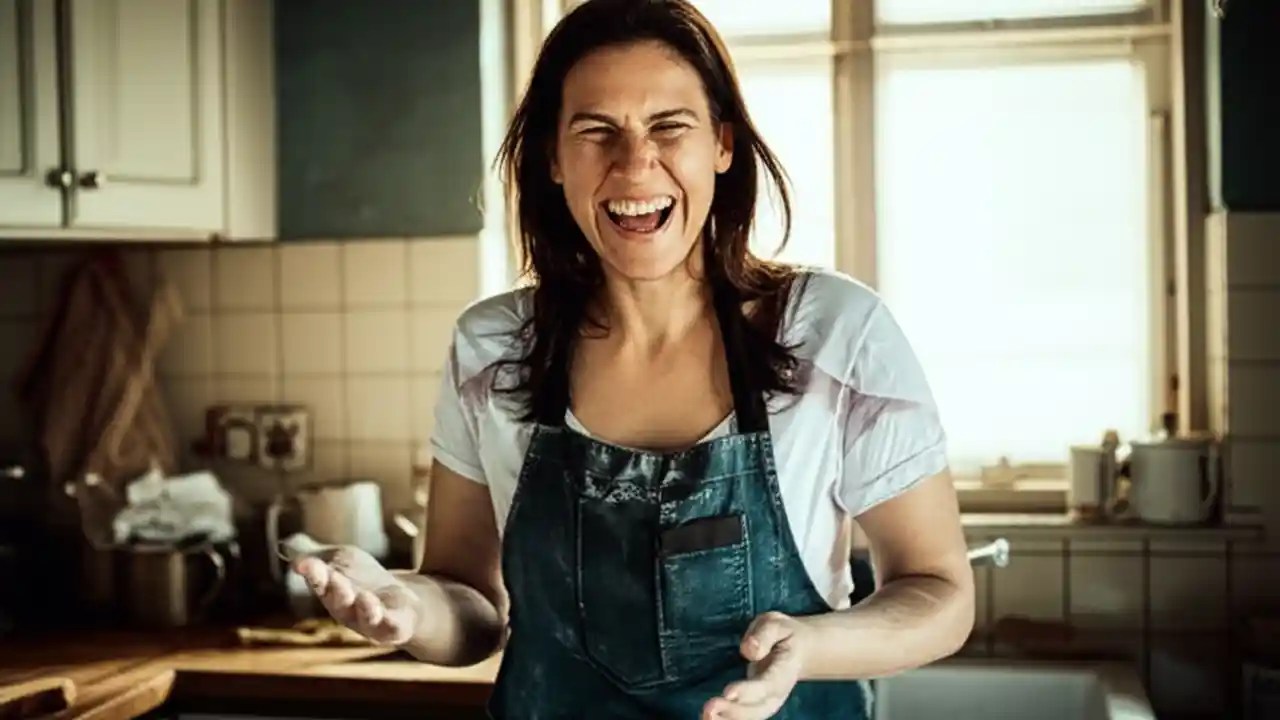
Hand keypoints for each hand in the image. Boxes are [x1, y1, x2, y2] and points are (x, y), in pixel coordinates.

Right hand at [293, 546, 420, 645]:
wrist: (403, 602)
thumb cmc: (365, 580)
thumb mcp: (343, 559)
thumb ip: (319, 555)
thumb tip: (287, 548)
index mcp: (330, 591)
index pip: (319, 581)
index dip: (311, 572)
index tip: (301, 563)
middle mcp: (347, 610)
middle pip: (339, 600)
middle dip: (335, 588)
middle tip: (331, 576)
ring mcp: (370, 620)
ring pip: (365, 616)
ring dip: (363, 607)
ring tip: (363, 596)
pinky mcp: (394, 627)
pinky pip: (390, 625)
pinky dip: (386, 619)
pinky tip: (383, 609)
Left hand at [702, 612, 807, 719]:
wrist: (799, 650)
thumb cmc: (784, 634)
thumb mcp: (777, 624)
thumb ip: (764, 634)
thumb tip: (749, 650)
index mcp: (785, 670)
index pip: (768, 684)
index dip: (749, 691)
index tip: (728, 692)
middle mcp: (777, 691)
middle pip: (759, 708)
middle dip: (734, 711)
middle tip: (709, 708)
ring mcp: (767, 701)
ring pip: (751, 716)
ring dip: (728, 719)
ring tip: (705, 716)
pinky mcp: (755, 704)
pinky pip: (742, 716)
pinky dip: (726, 719)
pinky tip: (706, 718)